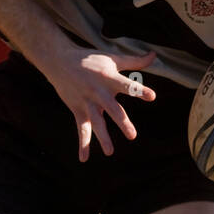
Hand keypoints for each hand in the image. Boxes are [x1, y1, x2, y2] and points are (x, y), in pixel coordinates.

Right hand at [35, 44, 158, 162]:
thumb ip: (135, 61)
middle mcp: (98, 91)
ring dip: (102, 137)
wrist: (59, 61)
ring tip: (110, 152)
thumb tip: (154, 55)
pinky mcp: (77, 110)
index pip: (127, 85)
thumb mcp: (112, 58)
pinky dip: (82, 143)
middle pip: (112, 109)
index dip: (139, 90)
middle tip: (132, 136)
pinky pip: (81, 129)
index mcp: (109, 77)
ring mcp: (87, 102)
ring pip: (96, 122)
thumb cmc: (90, 60)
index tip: (152, 97)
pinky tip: (84, 158)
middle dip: (122, 122)